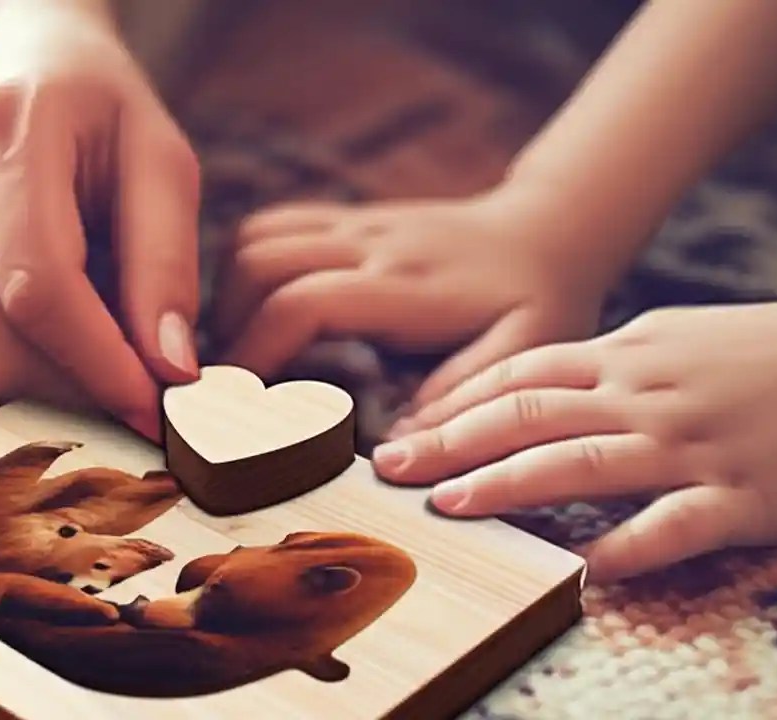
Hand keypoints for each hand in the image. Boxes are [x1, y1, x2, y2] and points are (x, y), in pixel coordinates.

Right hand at [0, 2, 200, 437]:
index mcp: (6, 127)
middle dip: (60, 396)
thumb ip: (167, 266)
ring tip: (66, 369)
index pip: (38, 289)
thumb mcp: (161, 166)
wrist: (14, 63)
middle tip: (113, 393)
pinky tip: (12, 354)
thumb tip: (169, 375)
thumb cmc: (100, 119)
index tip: (150, 407)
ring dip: (12, 400)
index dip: (99, 367)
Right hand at [210, 186, 618, 403]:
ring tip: (240, 355)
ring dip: (229, 295)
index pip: (303, 302)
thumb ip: (463, 398)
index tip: (243, 405)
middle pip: (260, 261)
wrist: (548, 232)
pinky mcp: (344, 221)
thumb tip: (396, 448)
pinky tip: (255, 316)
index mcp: (406, 285)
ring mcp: (354, 225)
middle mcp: (371, 244)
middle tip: (229, 385)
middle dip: (228, 325)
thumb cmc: (537, 303)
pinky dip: (244, 268)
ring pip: (255, 236)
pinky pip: (270, 225)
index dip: (258, 352)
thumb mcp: (524, 356)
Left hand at [374, 288, 776, 582]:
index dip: (454, 405)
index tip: (403, 431)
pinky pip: (678, 525)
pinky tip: (586, 570)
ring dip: (510, 485)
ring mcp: (694, 443)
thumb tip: (546, 385)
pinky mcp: (747, 493)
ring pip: (584, 460)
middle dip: (452, 442)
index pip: (521, 373)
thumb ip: (612, 363)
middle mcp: (648, 393)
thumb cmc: (774, 351)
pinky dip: (629, 548)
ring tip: (452, 508)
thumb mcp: (679, 337)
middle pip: (530, 413)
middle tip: (392, 470)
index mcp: (630, 353)